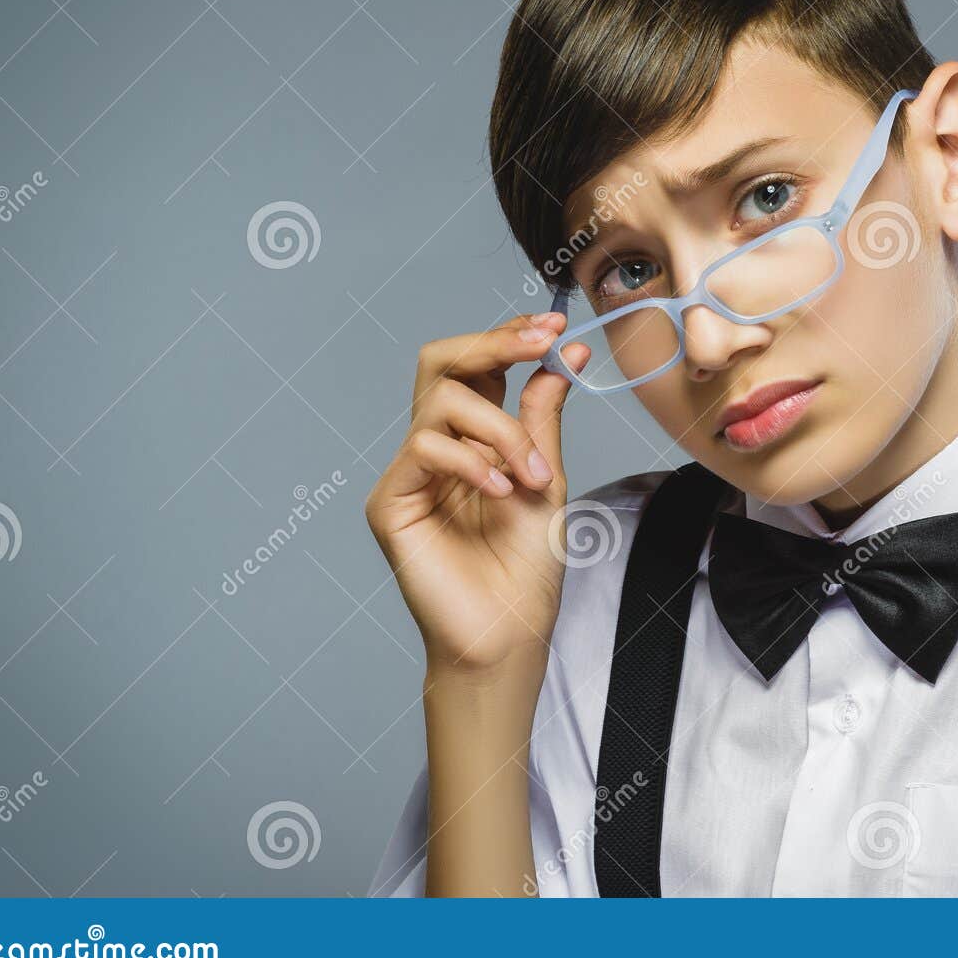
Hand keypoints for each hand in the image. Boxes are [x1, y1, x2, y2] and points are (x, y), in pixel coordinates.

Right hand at [365, 311, 587, 676]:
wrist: (509, 633)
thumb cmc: (526, 568)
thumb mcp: (547, 477)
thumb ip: (543, 416)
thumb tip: (566, 352)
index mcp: (474, 438)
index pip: (479, 366)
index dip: (509, 336)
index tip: (554, 325)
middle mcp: (436, 447)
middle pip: (442, 362)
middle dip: (493, 342)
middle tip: (540, 342)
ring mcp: (410, 473)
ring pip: (441, 403)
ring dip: (501, 430)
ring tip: (532, 476)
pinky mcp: (391, 501)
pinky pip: (424, 447)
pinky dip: (470, 461)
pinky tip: (499, 491)